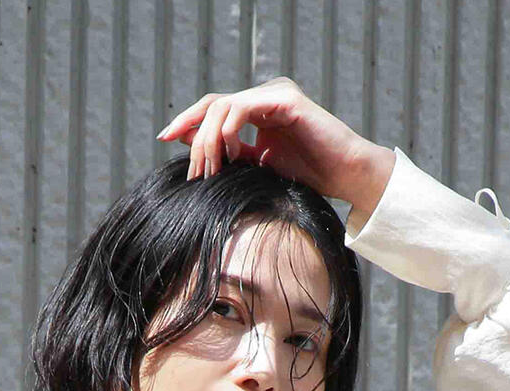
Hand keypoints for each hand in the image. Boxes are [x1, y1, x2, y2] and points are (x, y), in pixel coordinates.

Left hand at [156, 76, 385, 207]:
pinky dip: (229, 130)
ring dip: (208, 138)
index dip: (187, 122)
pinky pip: (243, 107)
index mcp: (256, 110)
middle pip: (212, 104)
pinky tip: (228, 153)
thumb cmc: (307, 176)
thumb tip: (194, 149)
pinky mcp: (286, 100)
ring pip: (223, 106)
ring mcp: (274, 94)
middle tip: (187, 165)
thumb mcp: (257, 167)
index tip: (165, 139)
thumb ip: (230, 154)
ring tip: (210, 168)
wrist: (344, 177)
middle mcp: (263, 97)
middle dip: (191, 131)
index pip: (212, 109)